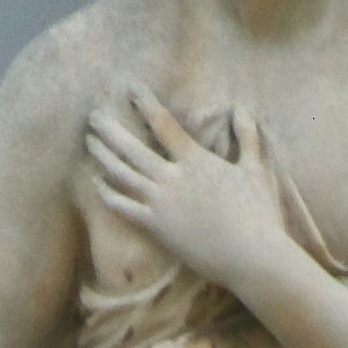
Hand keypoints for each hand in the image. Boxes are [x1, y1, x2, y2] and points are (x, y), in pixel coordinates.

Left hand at [85, 91, 299, 289]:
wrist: (249, 257)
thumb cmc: (258, 214)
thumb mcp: (256, 170)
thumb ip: (247, 138)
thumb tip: (242, 110)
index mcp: (196, 161)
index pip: (165, 125)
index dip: (145, 104)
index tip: (131, 90)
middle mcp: (172, 179)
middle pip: (132, 149)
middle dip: (110, 129)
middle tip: (93, 116)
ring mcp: (160, 204)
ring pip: (122, 175)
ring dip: (103, 156)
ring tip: (90, 143)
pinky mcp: (156, 227)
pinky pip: (124, 208)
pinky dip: (108, 194)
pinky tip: (97, 183)